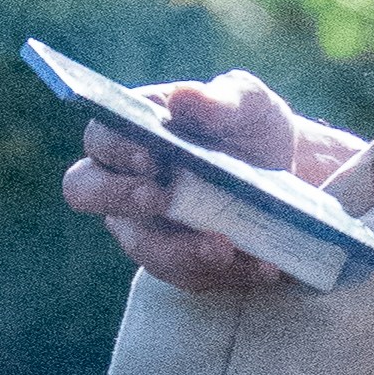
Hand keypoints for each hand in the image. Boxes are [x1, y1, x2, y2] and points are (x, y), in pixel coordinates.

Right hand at [61, 76, 368, 294]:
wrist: (288, 177)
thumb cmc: (252, 128)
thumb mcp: (250, 105)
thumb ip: (220, 100)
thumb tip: (184, 98)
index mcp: (133, 130)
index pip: (100, 137)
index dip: (115, 148)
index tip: (149, 158)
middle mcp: (124, 179)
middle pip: (85, 191)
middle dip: (120, 198)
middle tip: (162, 199)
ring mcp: (144, 225)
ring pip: (142, 247)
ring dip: (183, 251)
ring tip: (227, 249)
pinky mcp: (175, 262)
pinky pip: (187, 276)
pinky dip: (227, 274)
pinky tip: (262, 266)